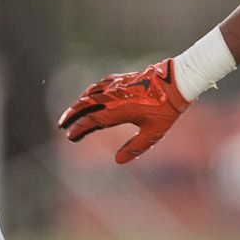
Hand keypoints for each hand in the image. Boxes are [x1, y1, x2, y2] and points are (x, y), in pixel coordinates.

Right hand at [59, 61, 190, 163]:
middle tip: (61, 125)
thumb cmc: (166, 108)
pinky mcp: (122, 78)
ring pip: (90, 94)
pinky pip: (99, 85)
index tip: (70, 136)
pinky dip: (90, 92)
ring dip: (79, 103)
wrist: (177, 81)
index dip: (79, 129)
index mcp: (118, 110)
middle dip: (71, 115)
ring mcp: (116, 85)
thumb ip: (135, 147)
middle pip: (84, 105)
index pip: (91, 120)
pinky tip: (90, 95)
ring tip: (72, 112)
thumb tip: (118, 161)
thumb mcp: (153, 133)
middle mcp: (113, 96)